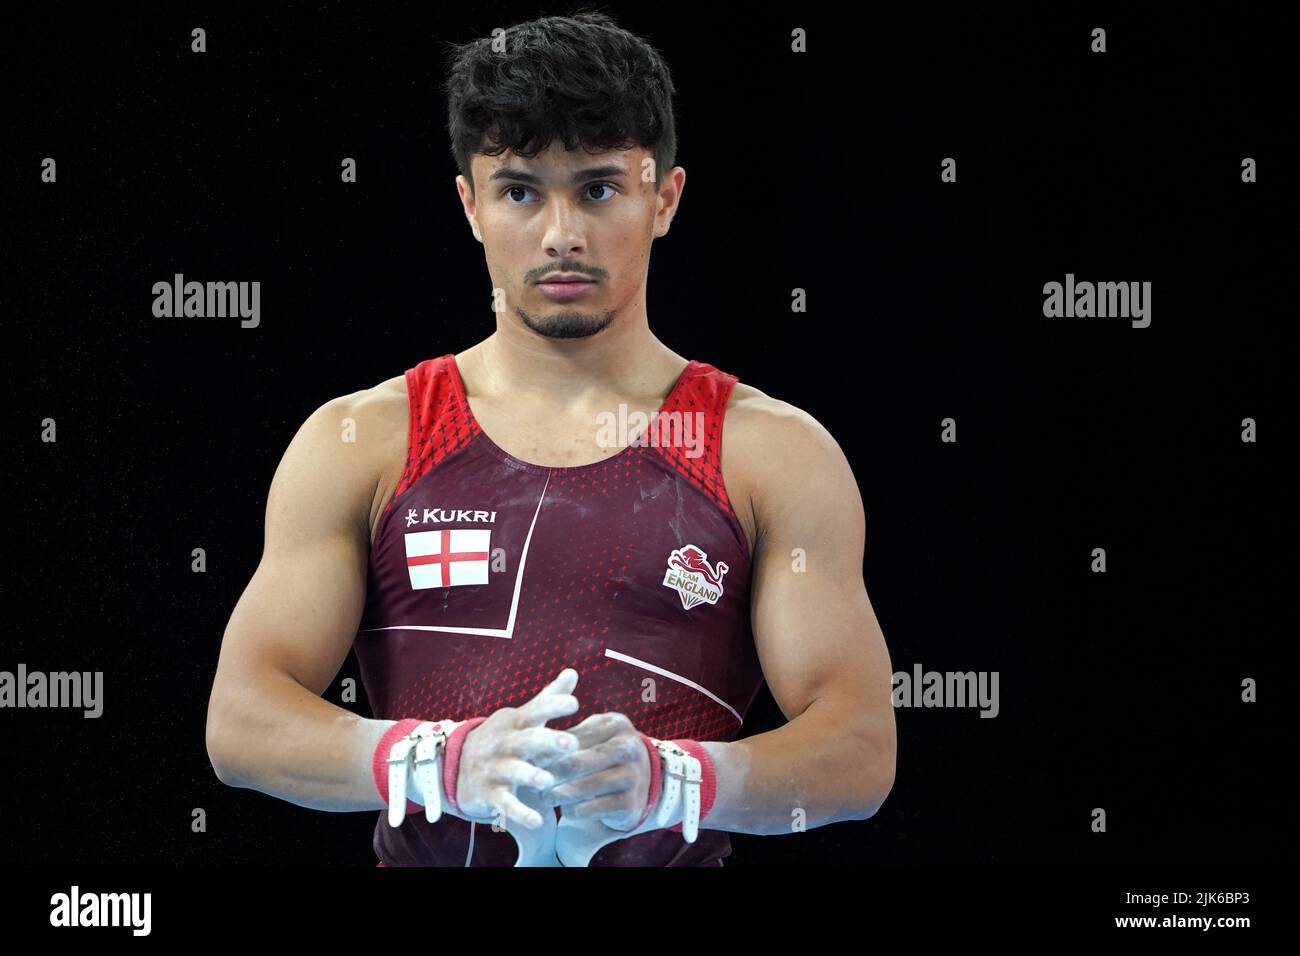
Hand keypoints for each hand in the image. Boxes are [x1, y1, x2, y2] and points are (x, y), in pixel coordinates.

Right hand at [454, 668, 580, 830]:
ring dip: (531, 775)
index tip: (574, 703)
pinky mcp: (489, 793)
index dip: (553, 706)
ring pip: (514, 771)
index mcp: (517, 723)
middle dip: (547, 740)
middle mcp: (506, 743)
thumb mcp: (522, 717)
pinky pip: (505, 804)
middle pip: (527, 740)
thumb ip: (548, 697)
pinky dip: (520, 813)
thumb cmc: (504, 738)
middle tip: (570, 742)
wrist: (455, 763)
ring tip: (548, 781)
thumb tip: (573, 671)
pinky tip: (537, 820)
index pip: (536, 710)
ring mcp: (495, 768)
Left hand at [535, 712, 651, 830]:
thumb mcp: (594, 735)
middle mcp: (629, 748)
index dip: (549, 751)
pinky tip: (567, 809)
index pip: (574, 738)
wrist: (643, 779)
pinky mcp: (630, 803)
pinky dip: (574, 811)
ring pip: (583, 788)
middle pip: (577, 763)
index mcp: (616, 725)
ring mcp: (633, 776)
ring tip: (545, 798)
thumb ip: (567, 739)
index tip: (531, 761)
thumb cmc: (606, 752)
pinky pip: (591, 809)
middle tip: (534, 782)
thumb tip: (533, 752)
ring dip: (558, 795)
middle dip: (551, 775)